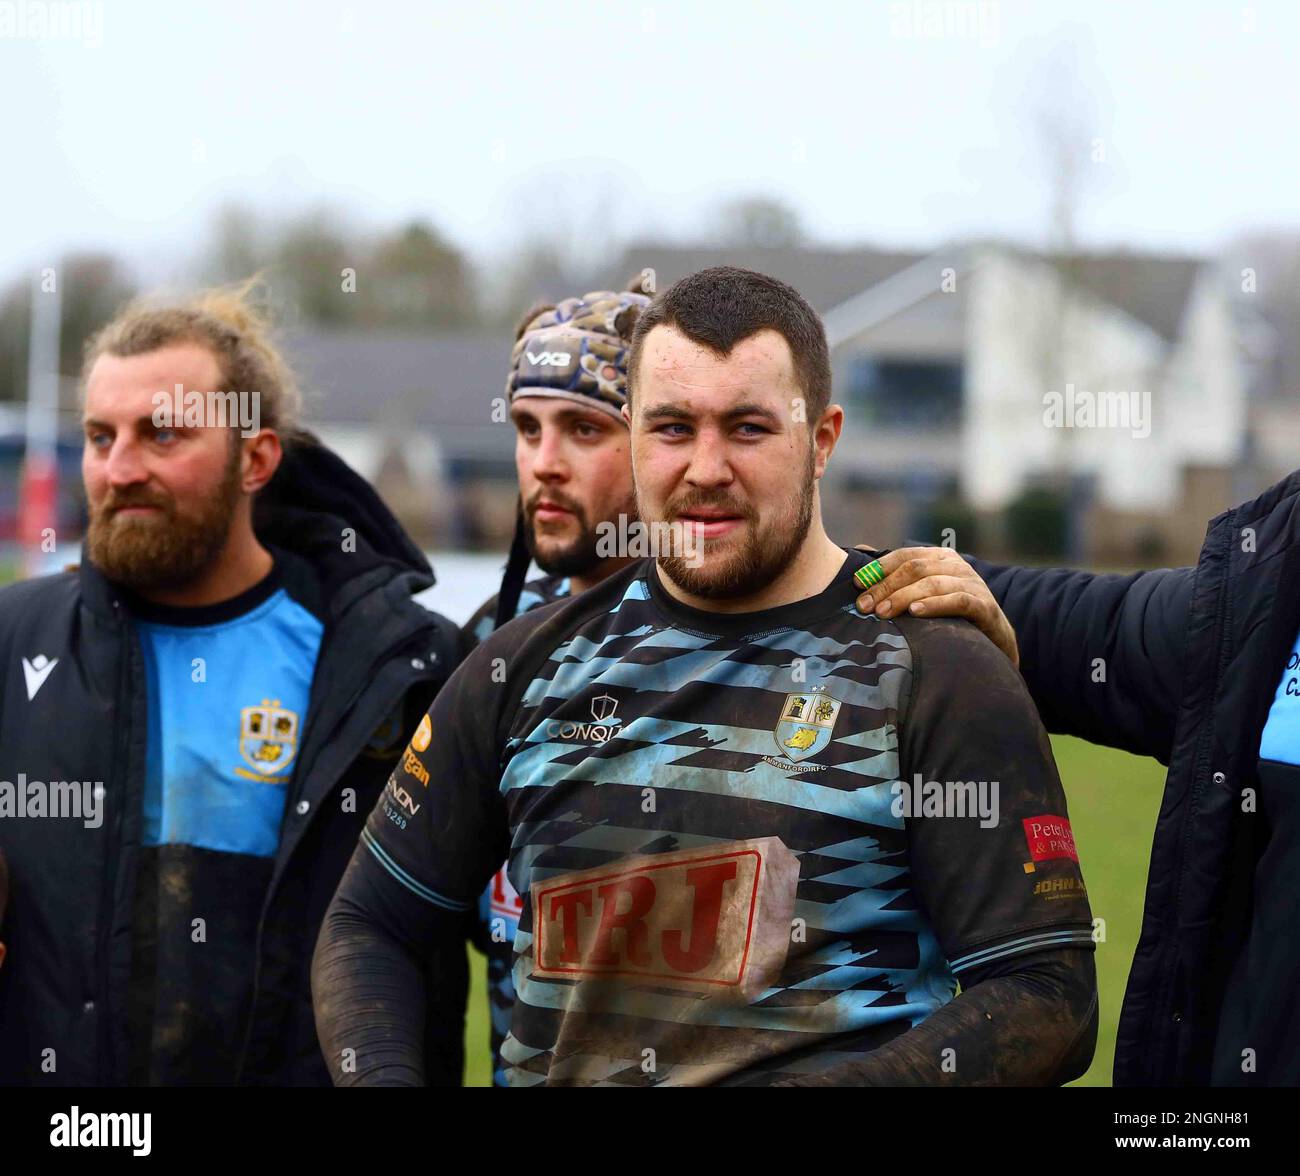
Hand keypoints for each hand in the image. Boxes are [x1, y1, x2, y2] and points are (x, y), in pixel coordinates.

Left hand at [852, 545, 1018, 668]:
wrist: (995, 639)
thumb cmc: (952, 613)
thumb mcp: (925, 590)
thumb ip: (897, 573)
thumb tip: (860, 552)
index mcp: (941, 557)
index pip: (906, 556)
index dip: (880, 568)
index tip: (857, 584)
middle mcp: (957, 566)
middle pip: (915, 569)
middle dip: (886, 586)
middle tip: (864, 605)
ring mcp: (972, 584)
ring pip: (932, 584)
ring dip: (903, 597)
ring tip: (882, 611)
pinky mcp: (984, 606)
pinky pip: (957, 601)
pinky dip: (934, 605)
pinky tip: (915, 612)